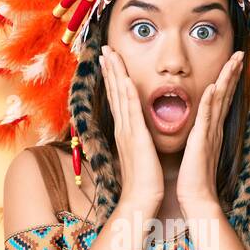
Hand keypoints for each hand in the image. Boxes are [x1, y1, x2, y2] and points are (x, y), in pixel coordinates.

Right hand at [100, 45, 164, 208]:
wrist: (141, 200)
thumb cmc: (144, 182)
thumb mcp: (141, 154)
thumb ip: (139, 141)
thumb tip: (139, 133)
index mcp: (125, 131)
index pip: (118, 99)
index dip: (114, 79)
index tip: (110, 62)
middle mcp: (123, 128)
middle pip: (115, 92)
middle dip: (110, 69)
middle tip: (105, 49)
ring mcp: (128, 132)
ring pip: (120, 96)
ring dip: (115, 73)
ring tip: (110, 54)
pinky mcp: (137, 138)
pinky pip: (132, 111)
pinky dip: (128, 93)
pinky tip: (126, 78)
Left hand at [178, 50, 243, 212]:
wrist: (196, 199)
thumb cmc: (194, 179)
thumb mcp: (196, 152)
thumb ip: (200, 138)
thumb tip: (200, 129)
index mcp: (211, 131)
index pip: (221, 100)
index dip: (228, 80)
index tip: (232, 63)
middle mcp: (214, 129)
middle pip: (226, 94)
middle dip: (233, 72)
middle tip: (239, 53)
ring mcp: (210, 133)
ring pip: (220, 100)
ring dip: (226, 79)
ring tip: (233, 61)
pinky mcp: (202, 141)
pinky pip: (207, 117)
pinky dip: (211, 101)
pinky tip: (213, 86)